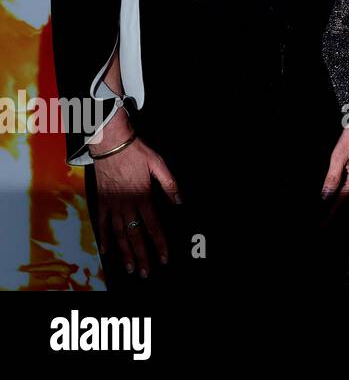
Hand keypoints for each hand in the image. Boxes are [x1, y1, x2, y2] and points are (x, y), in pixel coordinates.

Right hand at [89, 110, 181, 278]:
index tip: (164, 257)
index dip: (160, 243)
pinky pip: (102, 223)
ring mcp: (112, 204)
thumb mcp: (158, 164)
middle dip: (142, 255)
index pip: (153, 226)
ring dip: (125, 252)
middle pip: (135, 236)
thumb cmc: (136, 152)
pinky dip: (104, 237)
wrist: (111, 144)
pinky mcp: (101, 200)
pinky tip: (106, 250)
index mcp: (143, 197)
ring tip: (130, 267)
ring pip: (119, 234)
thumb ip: (169, 184)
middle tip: (146, 272)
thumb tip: (179, 201)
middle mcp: (127, 205)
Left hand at [321, 127, 348, 219]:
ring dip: (337, 205)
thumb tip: (325, 196)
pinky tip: (334, 198)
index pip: (341, 200)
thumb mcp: (338, 157)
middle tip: (322, 224)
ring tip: (326, 215)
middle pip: (345, 201)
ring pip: (347, 195)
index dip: (331, 214)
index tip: (323, 225)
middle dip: (334, 212)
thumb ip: (332, 177)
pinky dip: (341, 196)